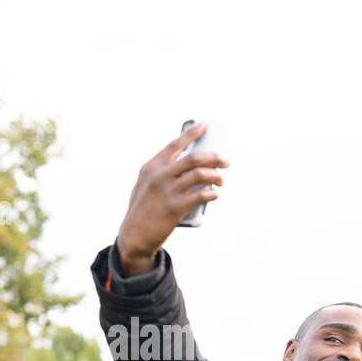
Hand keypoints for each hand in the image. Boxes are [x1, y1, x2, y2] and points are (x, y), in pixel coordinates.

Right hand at [115, 123, 228, 275]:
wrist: (135, 234)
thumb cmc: (144, 209)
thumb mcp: (145, 185)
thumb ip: (160, 174)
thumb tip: (184, 166)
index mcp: (151, 167)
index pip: (174, 145)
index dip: (191, 133)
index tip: (205, 126)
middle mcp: (159, 175)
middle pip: (193, 159)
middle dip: (213, 157)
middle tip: (226, 161)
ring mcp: (167, 191)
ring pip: (199, 175)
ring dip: (216, 176)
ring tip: (221, 181)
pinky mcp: (175, 207)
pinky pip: (200, 196)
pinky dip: (211, 194)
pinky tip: (215, 194)